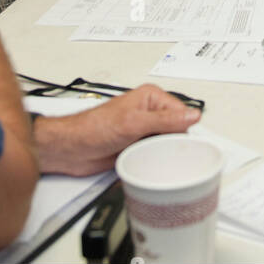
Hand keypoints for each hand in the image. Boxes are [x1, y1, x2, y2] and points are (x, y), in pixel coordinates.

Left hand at [34, 84, 200, 175]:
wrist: (71, 149)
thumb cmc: (93, 128)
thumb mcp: (133, 122)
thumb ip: (164, 120)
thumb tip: (191, 115)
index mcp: (150, 98)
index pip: (182, 113)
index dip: (185, 129)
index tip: (189, 144)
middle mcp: (149, 113)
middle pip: (177, 130)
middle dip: (174, 143)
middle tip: (170, 153)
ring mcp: (143, 131)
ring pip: (167, 144)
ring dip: (163, 154)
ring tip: (157, 159)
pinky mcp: (137, 147)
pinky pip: (155, 155)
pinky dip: (154, 161)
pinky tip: (150, 164)